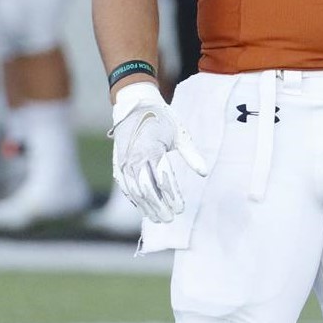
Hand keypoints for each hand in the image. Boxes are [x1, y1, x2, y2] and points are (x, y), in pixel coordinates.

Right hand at [108, 82, 209, 223]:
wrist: (135, 105)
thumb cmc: (161, 118)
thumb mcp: (180, 132)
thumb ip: (191, 154)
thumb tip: (204, 172)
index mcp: (152, 150)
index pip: (163, 180)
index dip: (172, 197)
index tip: (180, 208)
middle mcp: (135, 158)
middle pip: (147, 190)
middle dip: (158, 206)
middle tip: (170, 218)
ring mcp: (124, 162)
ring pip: (134, 191)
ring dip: (146, 207)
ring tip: (158, 218)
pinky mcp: (118, 164)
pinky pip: (125, 186)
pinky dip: (134, 199)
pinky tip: (143, 208)